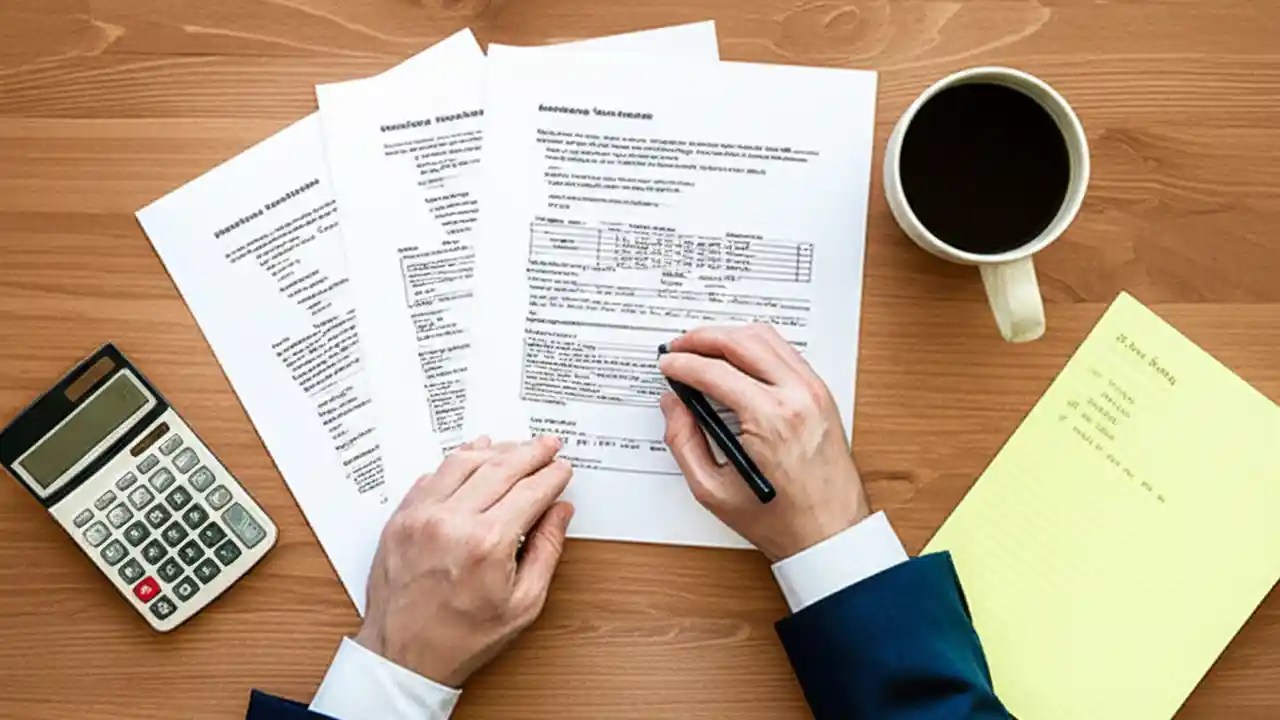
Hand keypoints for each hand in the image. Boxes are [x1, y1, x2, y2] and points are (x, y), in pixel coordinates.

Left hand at [355, 435, 574, 686]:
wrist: (403, 655)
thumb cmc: (462, 638)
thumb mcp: (523, 604)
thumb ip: (547, 550)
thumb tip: (560, 511)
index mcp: (487, 544)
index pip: (531, 491)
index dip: (552, 475)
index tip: (562, 468)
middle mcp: (452, 522)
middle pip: (501, 467)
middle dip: (530, 452)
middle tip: (547, 446)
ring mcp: (422, 516)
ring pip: (464, 461)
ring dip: (495, 449)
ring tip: (514, 446)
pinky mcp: (401, 517)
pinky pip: (432, 474)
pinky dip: (457, 459)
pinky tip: (474, 455)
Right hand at [658, 324, 868, 560]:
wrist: (830, 532)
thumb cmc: (782, 519)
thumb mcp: (714, 490)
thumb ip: (684, 442)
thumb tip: (673, 406)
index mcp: (771, 420)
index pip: (715, 371)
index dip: (682, 363)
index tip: (667, 365)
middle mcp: (797, 397)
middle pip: (741, 341)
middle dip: (702, 338)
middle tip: (679, 348)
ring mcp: (814, 391)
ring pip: (766, 337)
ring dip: (729, 336)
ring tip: (704, 348)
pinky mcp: (821, 394)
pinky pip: (785, 351)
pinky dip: (755, 346)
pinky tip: (737, 357)